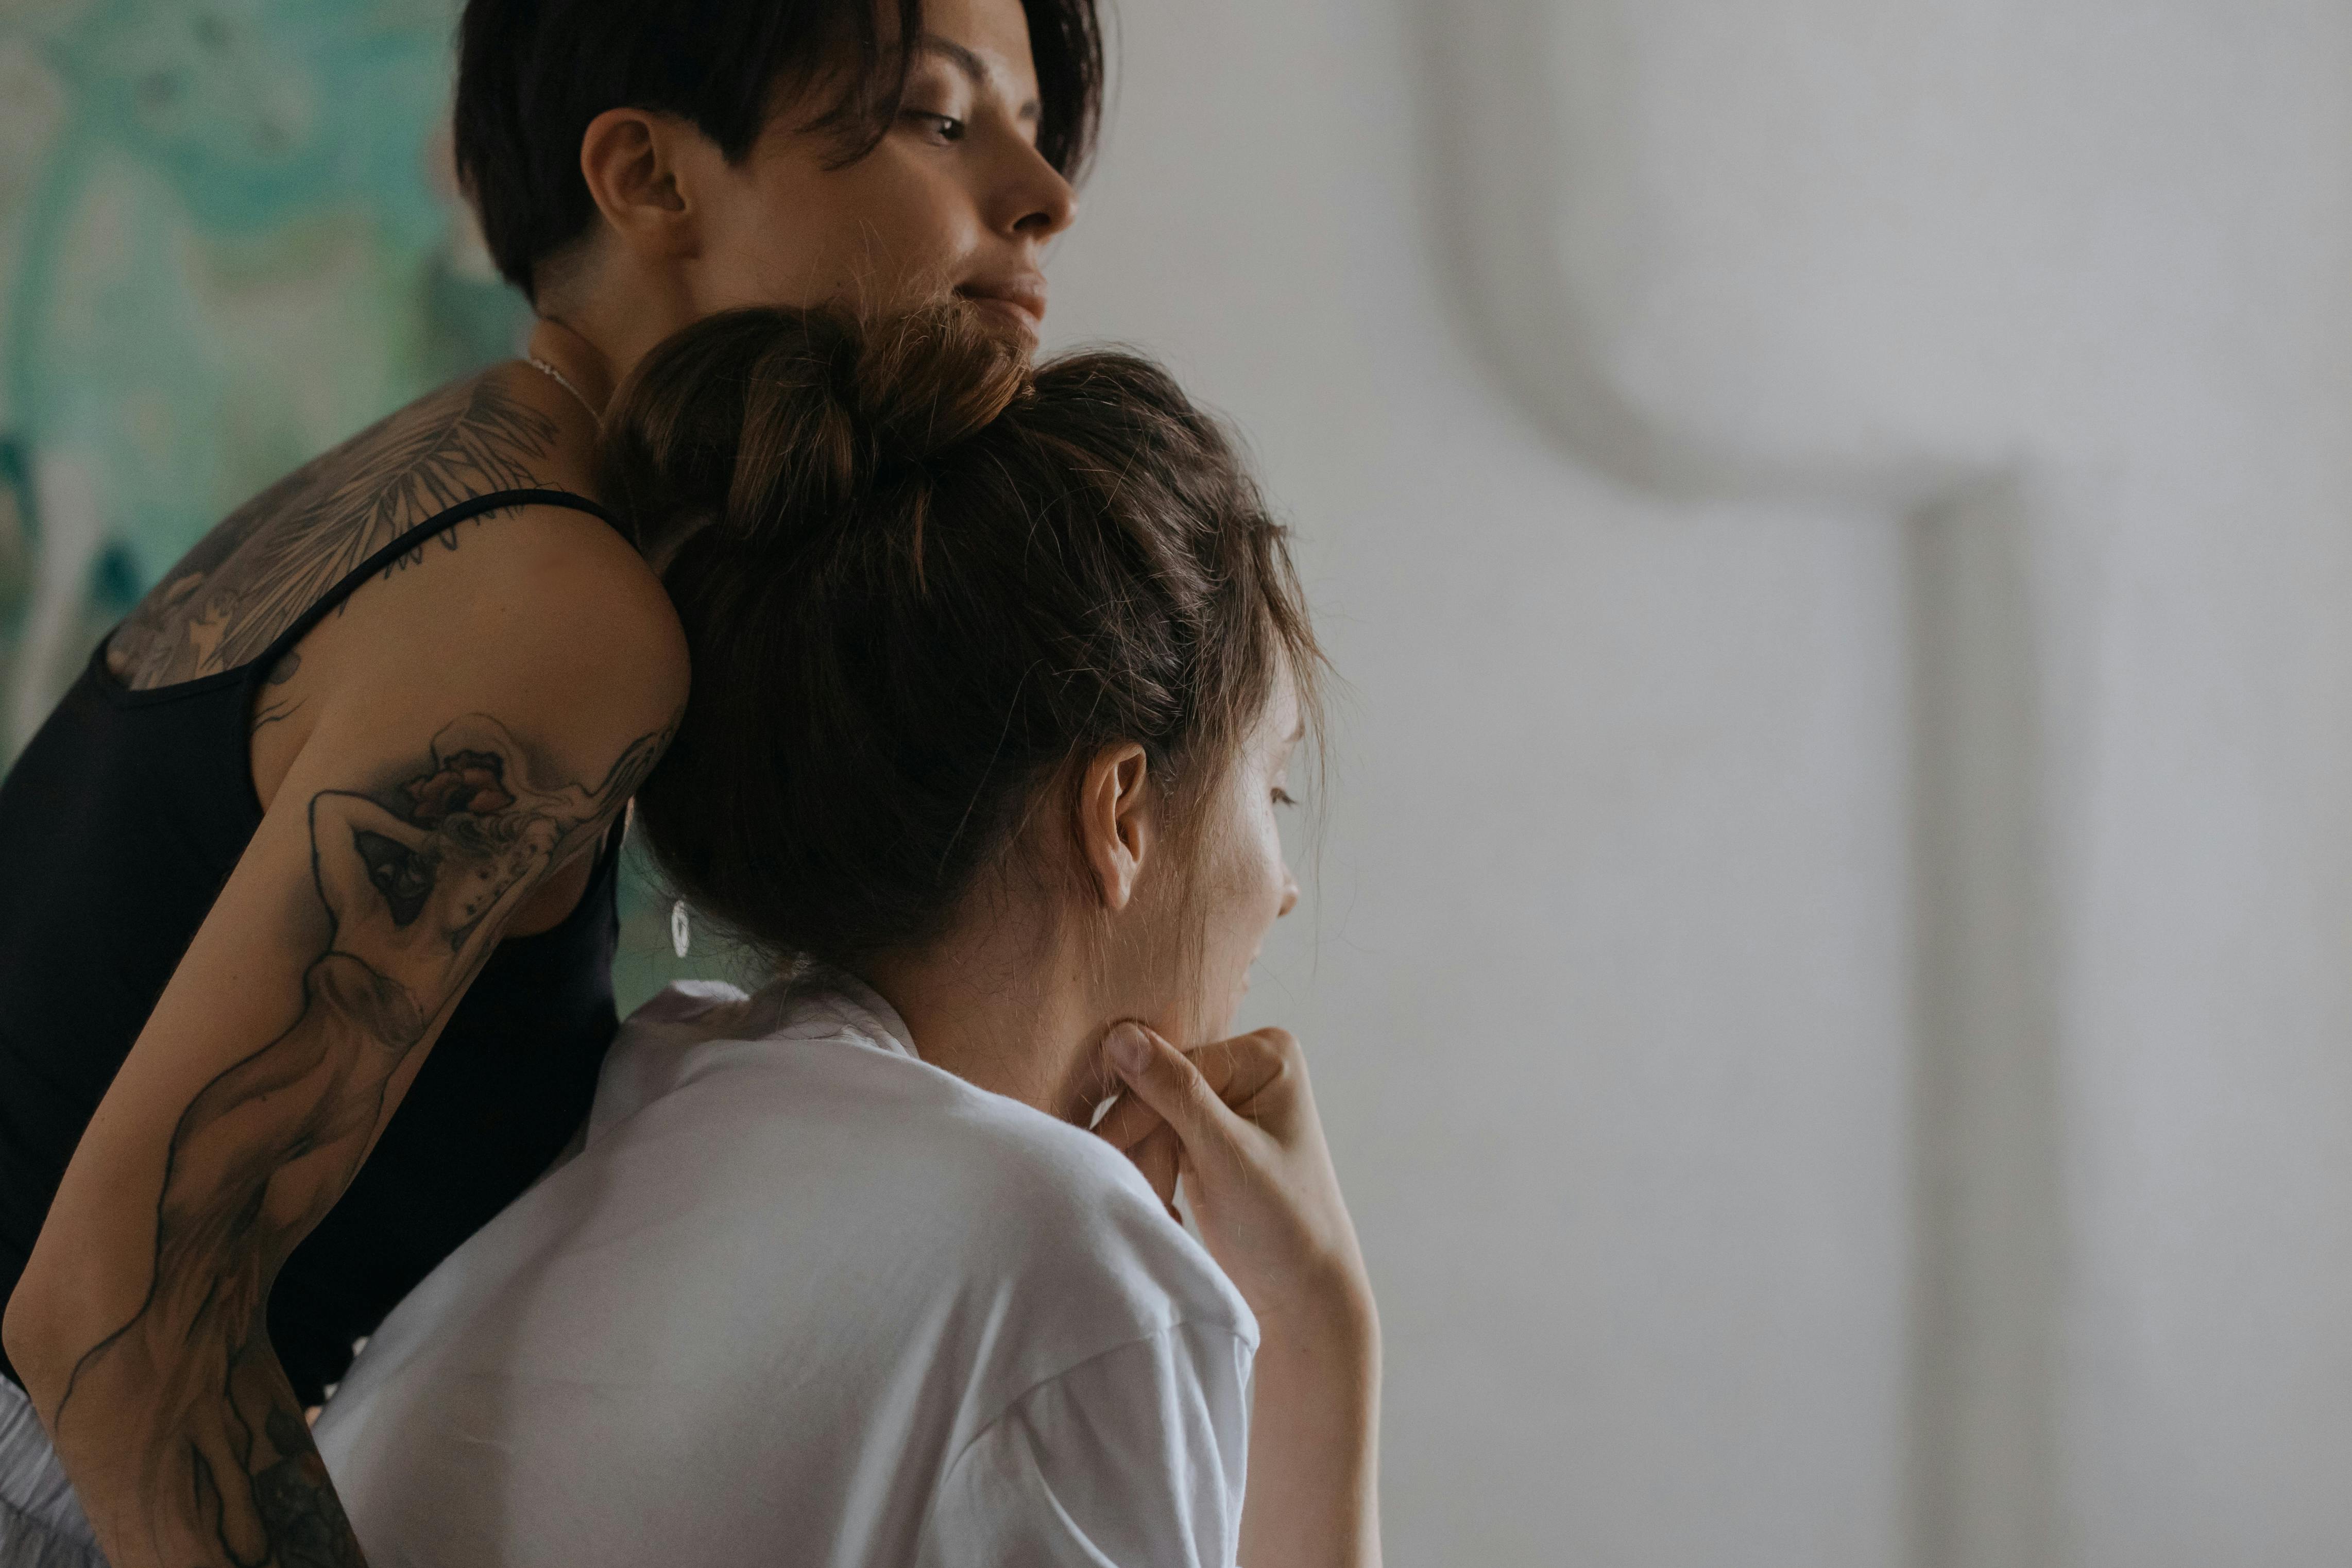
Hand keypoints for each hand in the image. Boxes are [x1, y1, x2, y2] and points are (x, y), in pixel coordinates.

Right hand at [1094, 1023, 1371, 1329]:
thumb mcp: (1226, 1154)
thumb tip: (1121, 1035)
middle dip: (1145, 1144)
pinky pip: (1158, 1139)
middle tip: (1144, 1192)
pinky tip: (1167, 1205)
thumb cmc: (1283, 1224)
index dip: (1138, 1111)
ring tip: (1163, 1207)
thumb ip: (1175, 1093)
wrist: (1302, 1293)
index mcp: (1267, 1055)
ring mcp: (1227, 1102)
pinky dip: (1154, 1171)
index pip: (1176, 1066)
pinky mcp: (1208, 1136)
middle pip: (1161, 1089)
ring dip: (1148, 1164)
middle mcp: (1249, 1067)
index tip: (1107, 1151)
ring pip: (1152, 1118)